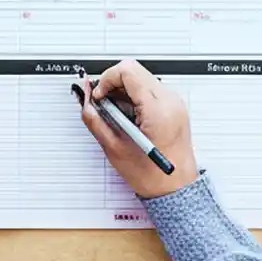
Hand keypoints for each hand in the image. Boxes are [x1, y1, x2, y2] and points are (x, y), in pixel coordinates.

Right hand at [77, 59, 198, 198]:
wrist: (176, 189)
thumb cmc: (152, 176)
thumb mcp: (115, 148)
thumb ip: (95, 119)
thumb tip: (85, 99)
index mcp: (157, 109)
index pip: (128, 71)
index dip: (106, 80)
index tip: (99, 96)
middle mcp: (169, 101)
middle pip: (134, 71)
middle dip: (112, 84)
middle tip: (104, 105)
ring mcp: (174, 102)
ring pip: (140, 78)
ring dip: (122, 91)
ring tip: (117, 116)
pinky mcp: (173, 107)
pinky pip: (149, 90)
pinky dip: (133, 97)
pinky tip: (128, 118)